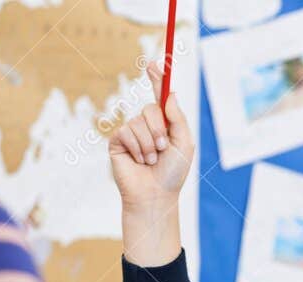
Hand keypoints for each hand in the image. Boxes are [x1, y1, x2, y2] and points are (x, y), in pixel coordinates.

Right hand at [111, 59, 191, 266]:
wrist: (155, 195)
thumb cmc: (172, 173)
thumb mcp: (184, 144)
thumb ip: (178, 118)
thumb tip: (170, 94)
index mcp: (164, 124)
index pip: (159, 97)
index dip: (157, 80)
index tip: (154, 64)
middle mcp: (146, 125)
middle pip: (151, 108)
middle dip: (160, 129)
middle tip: (163, 149)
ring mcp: (131, 132)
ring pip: (138, 122)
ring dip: (149, 144)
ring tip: (151, 160)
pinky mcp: (117, 141)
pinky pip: (125, 131)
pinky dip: (137, 147)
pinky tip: (139, 160)